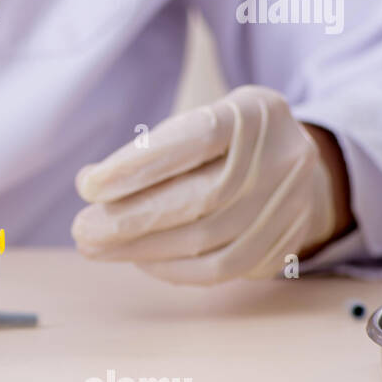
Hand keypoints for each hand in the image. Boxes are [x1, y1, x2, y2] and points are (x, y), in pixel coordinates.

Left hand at [71, 85, 352, 284]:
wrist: (299, 166)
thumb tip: (90, 184)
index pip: (195, 138)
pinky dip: (172, 269)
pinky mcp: (285, 243)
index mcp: (256, 112)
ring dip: (142, 248)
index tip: (88, 186)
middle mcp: (283, 157)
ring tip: (96, 247)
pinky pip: (222, 268)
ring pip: (208, 240)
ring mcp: (290, 204)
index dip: (139, 164)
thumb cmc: (226, 141)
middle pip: (202, 197)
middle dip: (132, 218)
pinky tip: (138, 260)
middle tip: (82, 229)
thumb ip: (151, 148)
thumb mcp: (199, 122)